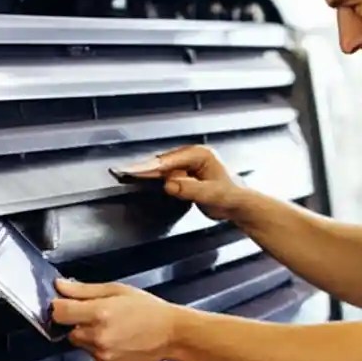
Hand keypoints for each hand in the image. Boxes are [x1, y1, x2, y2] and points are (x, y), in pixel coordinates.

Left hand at [51, 279, 180, 360]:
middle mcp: (98, 336)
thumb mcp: (117, 290)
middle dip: (78, 322)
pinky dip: (99, 349)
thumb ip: (84, 290)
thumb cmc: (149, 310)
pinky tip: (117, 340)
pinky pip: (92, 356)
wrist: (171, 334)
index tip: (66, 304)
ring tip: (113, 327)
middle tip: (99, 315)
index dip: (60, 306)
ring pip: (80, 344)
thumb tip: (60, 286)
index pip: (59, 312)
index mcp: (99, 312)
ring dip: (89, 336)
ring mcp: (102, 354)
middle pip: (68, 330)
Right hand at [115, 145, 249, 221]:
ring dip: (146, 171)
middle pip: (162, 162)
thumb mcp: (212, 195)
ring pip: (162, 167)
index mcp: (200, 154)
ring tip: (125, 172)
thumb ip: (191, 190)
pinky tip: (141, 178)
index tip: (134, 169)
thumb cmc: (232, 197)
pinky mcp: (185, 175)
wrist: (240, 206)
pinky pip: (165, 174)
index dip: (150, 166)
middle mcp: (193, 156)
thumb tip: (170, 184)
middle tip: (121, 170)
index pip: (169, 160)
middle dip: (144, 167)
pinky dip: (153, 177)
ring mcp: (188, 165)